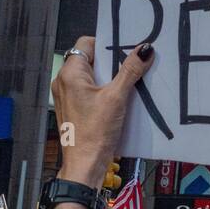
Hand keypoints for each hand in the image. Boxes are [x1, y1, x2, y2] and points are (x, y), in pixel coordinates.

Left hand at [51, 35, 154, 188]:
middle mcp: (64, 82)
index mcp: (70, 73)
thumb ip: (130, 71)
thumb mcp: (117, 97)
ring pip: (91, 77)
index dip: (107, 44)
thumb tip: (145, 49)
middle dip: (111, 62)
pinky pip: (89, 92)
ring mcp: (67, 96)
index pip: (87, 44)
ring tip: (128, 83)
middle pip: (90, 60)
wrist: (85, 164)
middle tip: (132, 66)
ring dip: (110, 78)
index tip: (126, 51)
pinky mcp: (73, 109)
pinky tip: (120, 100)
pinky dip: (104, 92)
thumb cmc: (96, 131)